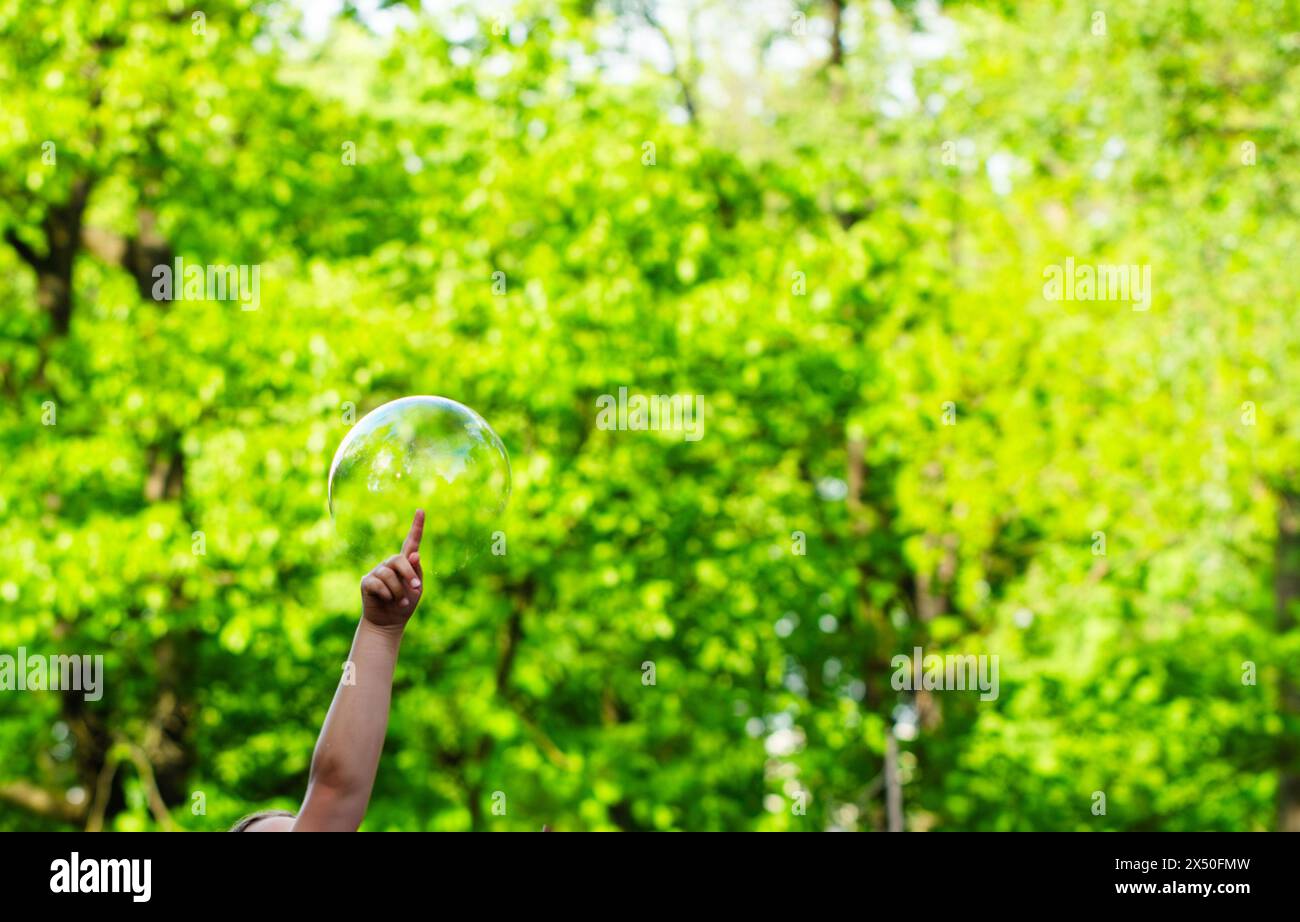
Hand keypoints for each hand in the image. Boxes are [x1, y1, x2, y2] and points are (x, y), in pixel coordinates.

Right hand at [360, 509, 424, 628]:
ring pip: (389, 574)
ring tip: (400, 601)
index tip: (421, 510)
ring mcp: (377, 571)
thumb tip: (415, 554)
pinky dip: (387, 594)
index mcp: (405, 563)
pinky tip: (388, 600)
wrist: (389, 622)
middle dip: (409, 574)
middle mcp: (390, 563)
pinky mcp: (366, 581)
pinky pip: (378, 583)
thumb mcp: (416, 588)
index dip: (416, 526)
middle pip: (399, 559)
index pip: (411, 542)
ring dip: (399, 590)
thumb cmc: (405, 603)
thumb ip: (416, 571)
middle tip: (416, 588)